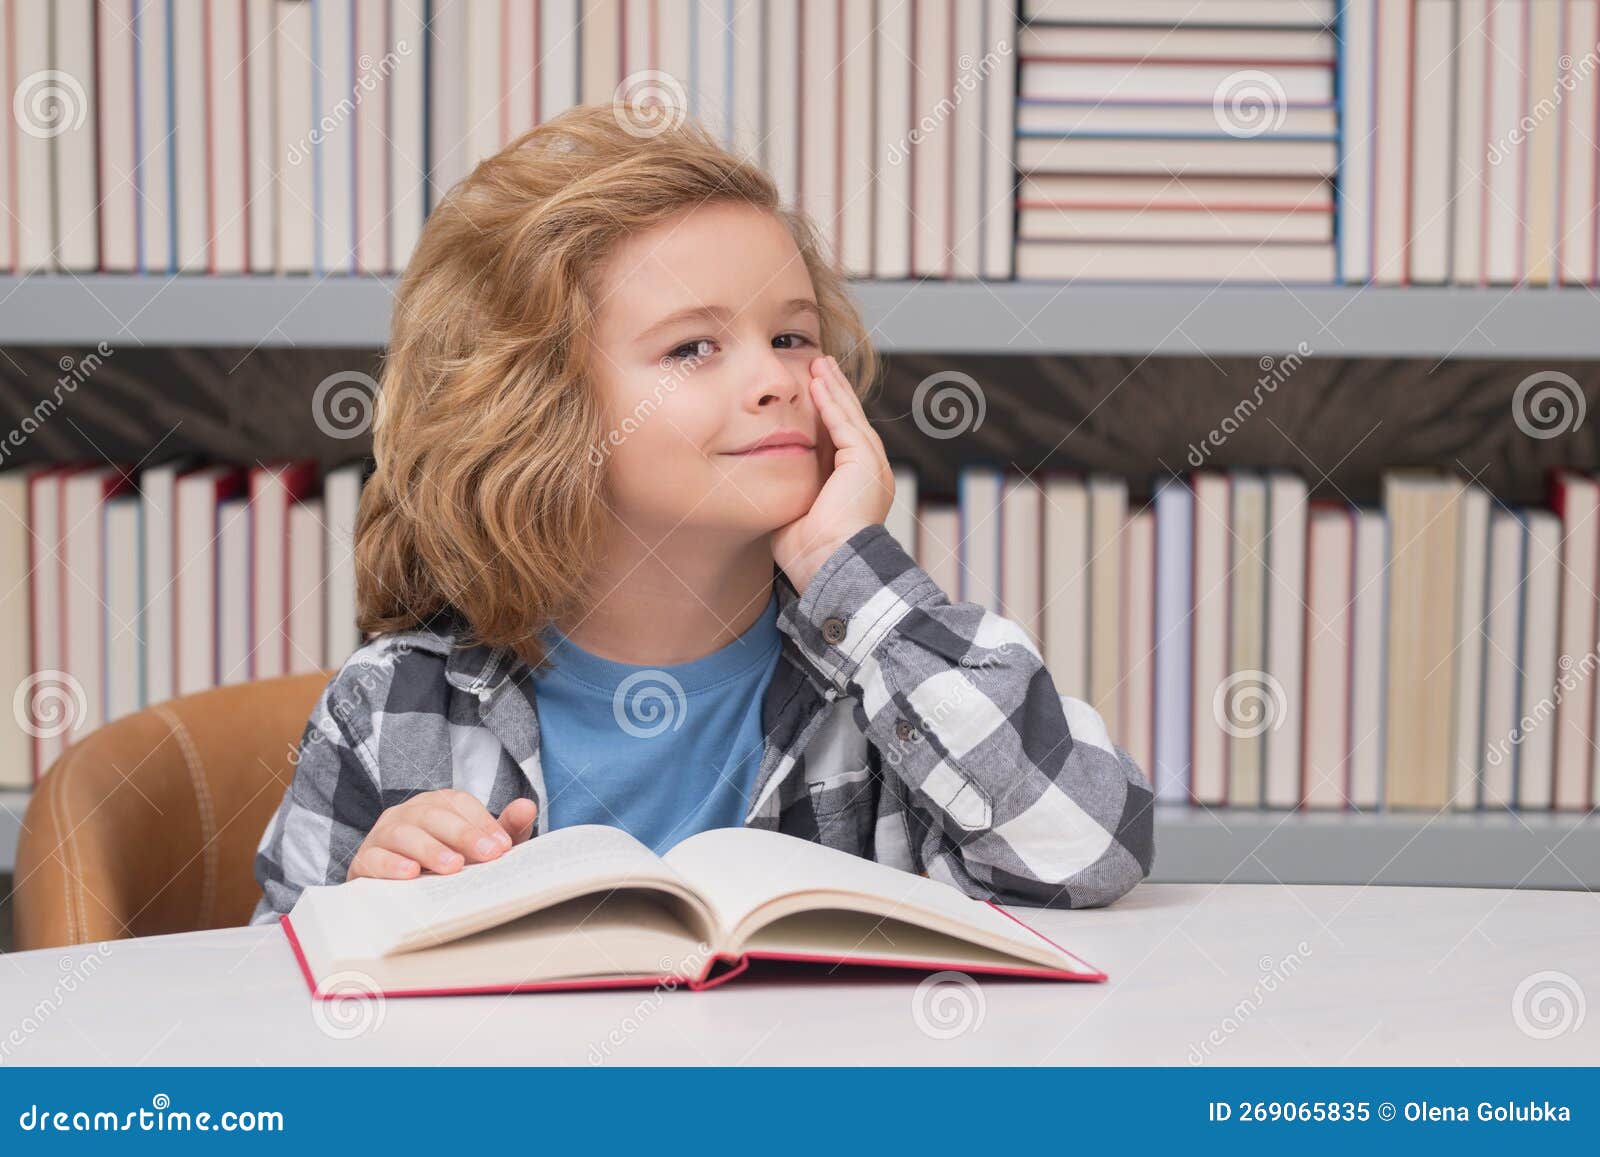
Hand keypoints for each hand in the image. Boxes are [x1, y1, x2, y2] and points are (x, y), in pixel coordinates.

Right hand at [347, 791, 538, 880]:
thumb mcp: (477, 849)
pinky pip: (374, 857)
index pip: (459, 803)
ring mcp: (383, 834)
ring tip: (452, 867)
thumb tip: (527, 805)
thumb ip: (503, 830)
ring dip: (429, 849)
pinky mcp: (364, 860)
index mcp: (436, 805)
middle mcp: (408, 813)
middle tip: (488, 857)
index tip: (503, 847)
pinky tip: (410, 874)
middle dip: (463, 834)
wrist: (392, 891)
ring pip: (404, 833)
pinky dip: (391, 865)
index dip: (482, 822)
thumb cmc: (443, 865)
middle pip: (434, 814)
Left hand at [772, 354, 894, 593]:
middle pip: (849, 422)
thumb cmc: (808, 554)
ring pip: (849, 417)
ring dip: (832, 388)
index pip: (839, 440)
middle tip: (818, 365)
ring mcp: (871, 466)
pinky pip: (845, 423)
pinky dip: (830, 401)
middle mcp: (868, 473)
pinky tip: (817, 382)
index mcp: (854, 486)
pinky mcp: (865, 461)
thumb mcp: (796, 512)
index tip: (809, 394)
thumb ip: (790, 490)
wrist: (829, 565)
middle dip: (833, 392)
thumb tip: (765, 477)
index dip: (825, 414)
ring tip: (818, 363)